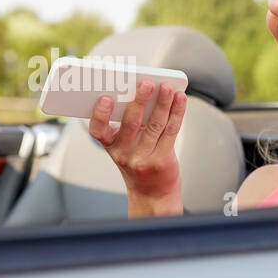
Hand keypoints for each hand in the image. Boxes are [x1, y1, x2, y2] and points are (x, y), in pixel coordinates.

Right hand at [89, 80, 187, 216]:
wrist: (152, 194)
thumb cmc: (138, 163)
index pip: (98, 130)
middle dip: (139, 100)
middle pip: (131, 123)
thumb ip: (131, 122)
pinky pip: (171, 131)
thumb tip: (145, 90)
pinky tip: (179, 99)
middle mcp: (124, 154)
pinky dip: (177, 112)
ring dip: (162, 103)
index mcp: (110, 146)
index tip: (105, 97)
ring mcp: (143, 159)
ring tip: (166, 87)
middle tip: (146, 83)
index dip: (100, 114)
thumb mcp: (126, 146)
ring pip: (154, 125)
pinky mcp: (162, 160)